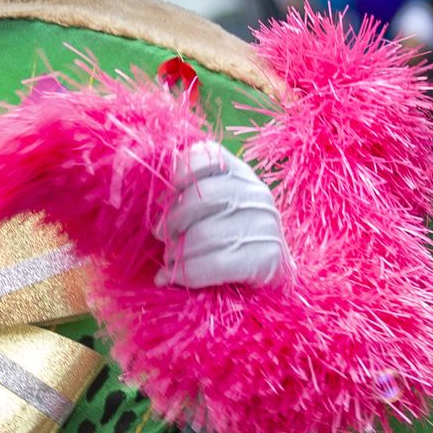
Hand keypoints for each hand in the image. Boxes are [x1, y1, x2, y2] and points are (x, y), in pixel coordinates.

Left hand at [158, 140, 285, 288]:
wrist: (274, 273)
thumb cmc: (230, 237)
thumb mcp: (214, 206)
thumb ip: (190, 194)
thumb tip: (158, 202)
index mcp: (239, 173)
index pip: (207, 155)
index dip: (180, 172)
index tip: (168, 196)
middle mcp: (256, 193)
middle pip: (201, 197)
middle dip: (172, 220)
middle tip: (162, 236)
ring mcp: (265, 224)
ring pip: (205, 234)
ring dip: (177, 252)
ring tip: (169, 260)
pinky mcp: (268, 257)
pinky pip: (215, 263)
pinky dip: (187, 273)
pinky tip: (172, 277)